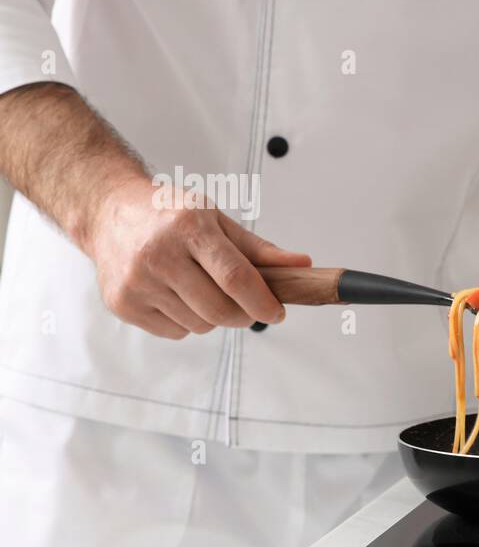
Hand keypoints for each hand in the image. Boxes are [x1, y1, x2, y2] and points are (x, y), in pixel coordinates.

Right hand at [86, 177, 310, 338]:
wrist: (109, 214)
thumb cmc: (169, 215)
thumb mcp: (215, 219)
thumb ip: (258, 248)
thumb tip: (302, 265)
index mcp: (188, 227)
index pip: (236, 278)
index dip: (263, 302)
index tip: (278, 313)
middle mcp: (158, 255)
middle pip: (219, 310)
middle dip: (245, 315)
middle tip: (249, 308)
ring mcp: (137, 282)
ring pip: (199, 325)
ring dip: (213, 317)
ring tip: (202, 289)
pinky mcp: (122, 304)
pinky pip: (175, 332)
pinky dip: (187, 322)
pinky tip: (176, 295)